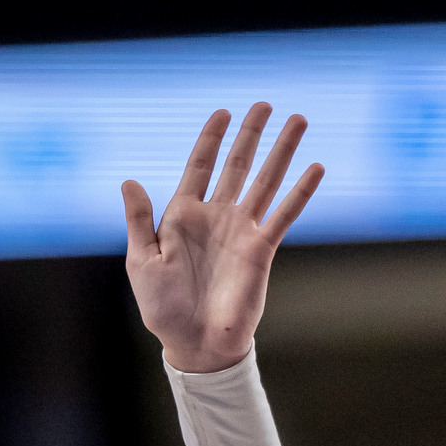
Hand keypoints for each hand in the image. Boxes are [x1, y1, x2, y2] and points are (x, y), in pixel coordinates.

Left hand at [122, 104, 322, 372]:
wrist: (195, 342)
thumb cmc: (164, 307)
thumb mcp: (142, 261)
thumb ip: (140, 220)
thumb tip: (129, 180)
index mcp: (182, 217)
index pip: (199, 168)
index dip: (211, 140)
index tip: (222, 112)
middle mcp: (216, 217)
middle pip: (237, 165)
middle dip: (251, 134)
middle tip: (265, 103)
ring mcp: (241, 230)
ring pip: (265, 180)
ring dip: (282, 151)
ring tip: (298, 119)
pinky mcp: (262, 248)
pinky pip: (284, 214)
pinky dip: (300, 191)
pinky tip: (316, 167)